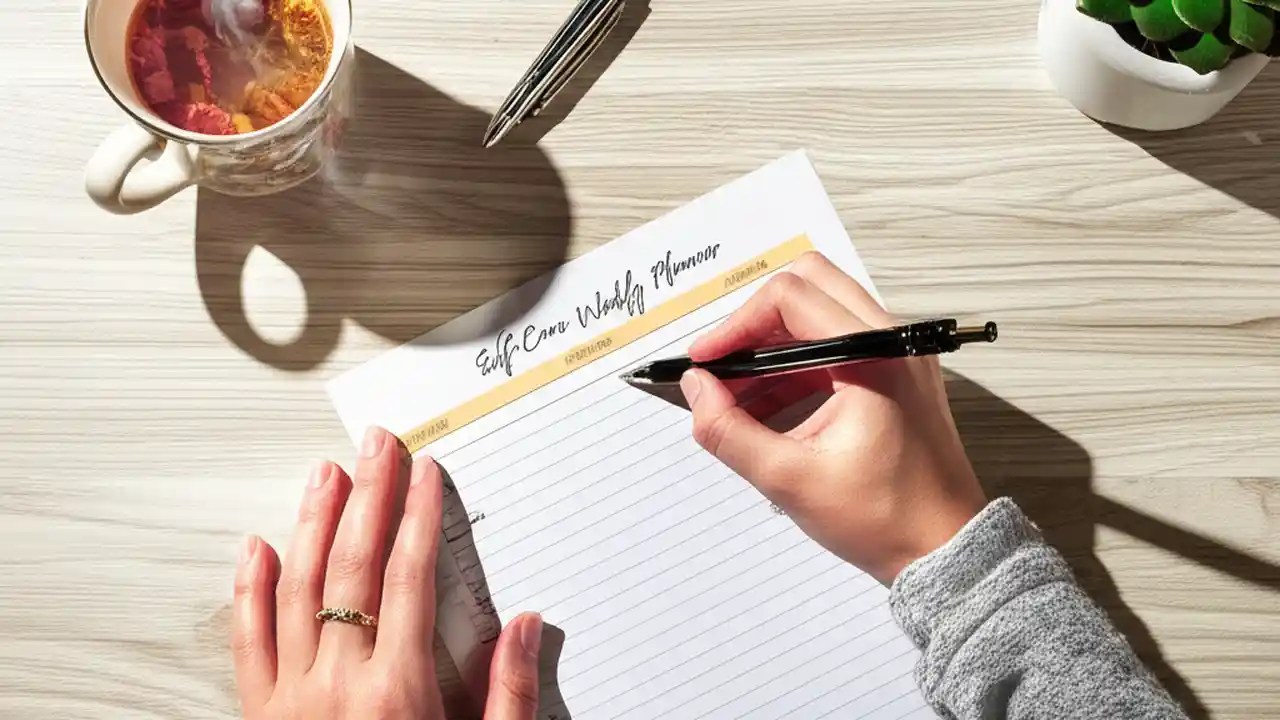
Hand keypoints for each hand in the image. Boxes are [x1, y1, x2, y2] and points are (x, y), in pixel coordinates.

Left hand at [231, 427, 542, 718]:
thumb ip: (507, 694)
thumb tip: (528, 625)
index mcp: (396, 692)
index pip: (409, 580)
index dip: (418, 518)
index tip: (426, 476)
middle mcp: (336, 684)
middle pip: (354, 567)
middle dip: (370, 497)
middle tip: (379, 446)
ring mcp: (289, 697)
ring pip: (298, 586)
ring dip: (314, 522)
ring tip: (327, 473)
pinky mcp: (258, 713)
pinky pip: (247, 639)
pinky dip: (250, 588)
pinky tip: (257, 545)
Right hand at [680, 252, 986, 583]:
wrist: (946, 549)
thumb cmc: (887, 519)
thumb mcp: (789, 479)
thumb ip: (728, 431)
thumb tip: (697, 389)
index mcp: (874, 356)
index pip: (789, 298)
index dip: (735, 325)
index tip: (706, 360)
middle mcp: (892, 341)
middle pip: (808, 285)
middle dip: (754, 322)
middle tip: (723, 364)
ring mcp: (899, 354)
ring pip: (821, 312)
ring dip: (774, 344)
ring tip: (738, 395)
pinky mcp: (897, 373)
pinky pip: (837, 344)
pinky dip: (797, 364)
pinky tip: (768, 406)